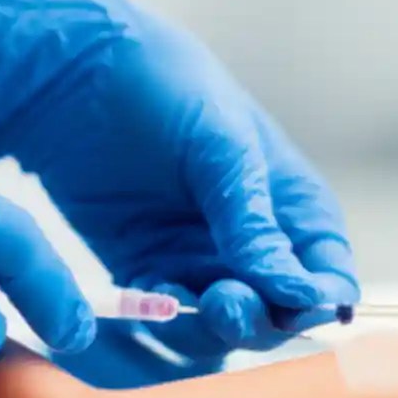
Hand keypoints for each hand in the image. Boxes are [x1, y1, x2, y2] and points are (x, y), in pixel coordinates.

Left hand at [0, 0, 358, 374]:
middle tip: (232, 304)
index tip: (302, 309)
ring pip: (224, 322)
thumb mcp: (221, 148)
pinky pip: (166, 313)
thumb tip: (298, 291)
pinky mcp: (145, 266)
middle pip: (279, 308)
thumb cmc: (163, 86)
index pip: (327, 268)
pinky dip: (167, 318)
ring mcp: (197, 255)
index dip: (323, 297)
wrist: (70, 70)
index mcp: (290, 202)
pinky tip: (156, 297)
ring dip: (217, 326)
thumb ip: (254, 223)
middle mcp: (252, 238)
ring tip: (202, 302)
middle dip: (265, 318)